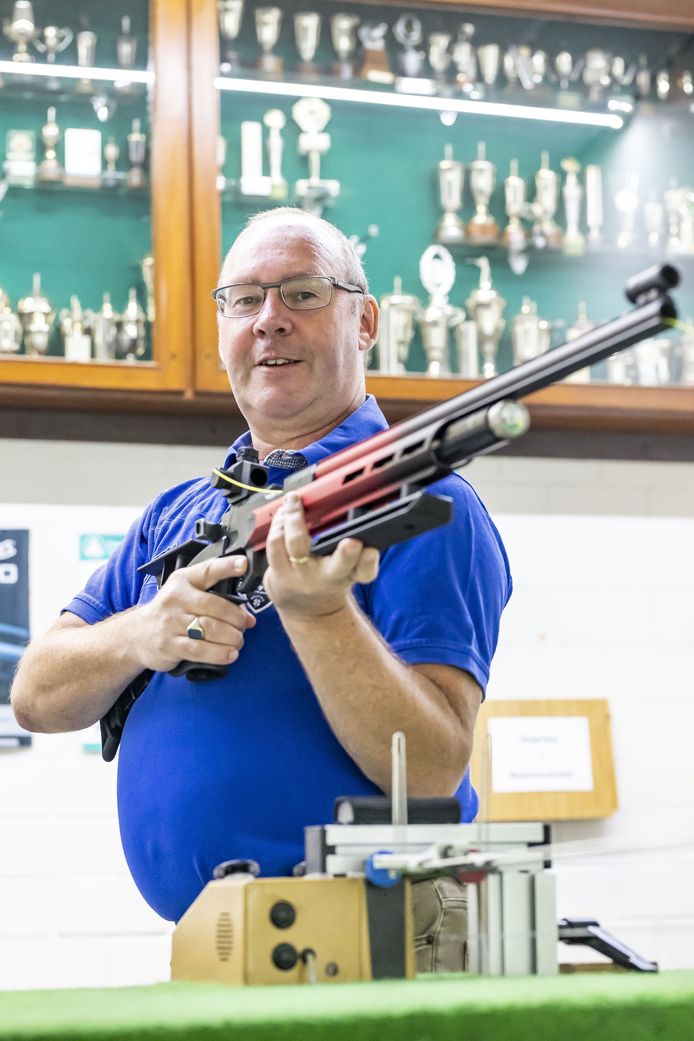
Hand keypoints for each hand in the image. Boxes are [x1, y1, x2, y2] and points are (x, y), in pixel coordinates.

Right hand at [136, 554, 255, 671]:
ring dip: (231, 637)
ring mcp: (171, 622)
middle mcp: (176, 598)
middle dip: (237, 618)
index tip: (243, 564)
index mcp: (184, 580)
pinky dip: (219, 653)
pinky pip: (200, 650)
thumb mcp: (186, 592)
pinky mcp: (169, 645)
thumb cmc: (171, 612)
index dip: (227, 567)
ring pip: (209, 629)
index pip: (207, 570)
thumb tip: (249, 617)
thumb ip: (215, 598)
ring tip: (238, 641)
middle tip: (244, 625)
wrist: (137, 634)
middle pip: (215, 606)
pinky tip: (230, 654)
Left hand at [263, 492, 379, 619]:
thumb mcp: (353, 575)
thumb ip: (365, 561)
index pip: (356, 567)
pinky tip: (281, 517)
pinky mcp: (275, 576)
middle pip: (309, 550)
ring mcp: (295, 577)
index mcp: (343, 575)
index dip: (357, 556)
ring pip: (287, 542)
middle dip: (302, 524)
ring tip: (291, 504)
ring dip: (288, 519)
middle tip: (300, 504)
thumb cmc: (331, 584)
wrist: (310, 612)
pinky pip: (272, 546)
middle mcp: (319, 577)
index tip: (354, 543)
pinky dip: (276, 526)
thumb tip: (370, 547)